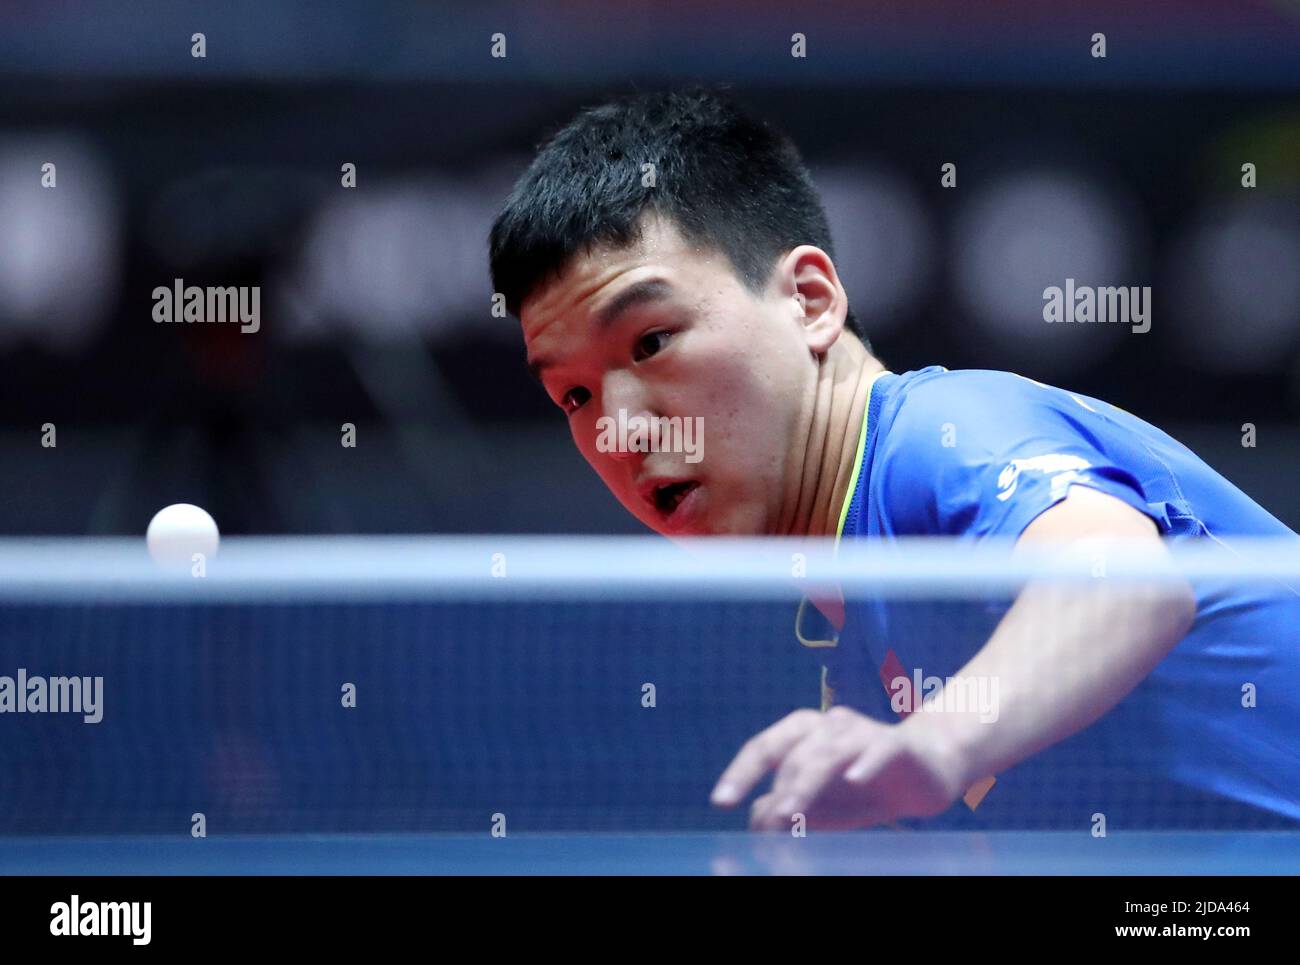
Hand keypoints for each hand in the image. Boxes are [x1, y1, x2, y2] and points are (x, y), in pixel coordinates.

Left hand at [710, 707, 965, 830]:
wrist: (928, 770)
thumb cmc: (865, 785)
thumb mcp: (823, 802)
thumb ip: (790, 806)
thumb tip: (754, 820)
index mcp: (804, 732)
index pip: (765, 747)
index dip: (741, 772)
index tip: (721, 801)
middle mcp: (829, 724)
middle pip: (795, 756)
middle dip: (778, 792)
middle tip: (768, 826)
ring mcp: (863, 731)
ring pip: (828, 754)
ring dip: (806, 784)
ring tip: (790, 811)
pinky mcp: (897, 745)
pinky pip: (880, 750)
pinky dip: (866, 763)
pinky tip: (854, 780)